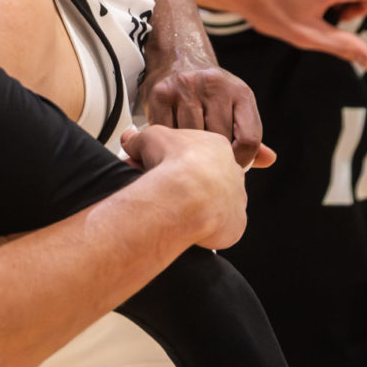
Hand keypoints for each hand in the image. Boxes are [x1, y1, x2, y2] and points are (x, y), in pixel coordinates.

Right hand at [120, 126, 247, 249]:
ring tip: (174, 210)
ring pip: (218, 202)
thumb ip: (139, 139)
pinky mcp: (235, 223)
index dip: (177, 161)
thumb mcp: (148, 139)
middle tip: (165, 189)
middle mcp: (232, 171)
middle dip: (188, 184)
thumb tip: (130, 139)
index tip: (161, 167)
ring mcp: (236, 198)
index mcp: (217, 146)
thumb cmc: (174, 165)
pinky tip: (187, 225)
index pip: (199, 153)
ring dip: (198, 206)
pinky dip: (205, 227)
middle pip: (210, 178)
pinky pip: (222, 227)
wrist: (186, 197)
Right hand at [142, 58, 274, 168]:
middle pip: (218, 141)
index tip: (230, 166)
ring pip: (191, 139)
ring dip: (188, 150)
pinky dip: (170, 143)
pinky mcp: (160, 94)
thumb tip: (269, 160)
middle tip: (204, 161)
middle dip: (212, 156)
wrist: (179, 57)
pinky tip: (171, 140)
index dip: (242, 161)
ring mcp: (186, 87)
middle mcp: (214, 84)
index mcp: (240, 92)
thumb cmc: (212, 92)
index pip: (249, 139)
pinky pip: (167, 133)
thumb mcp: (236, 106)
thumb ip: (249, 135)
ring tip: (187, 150)